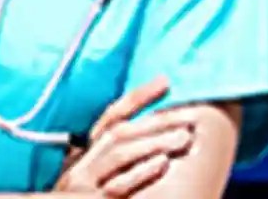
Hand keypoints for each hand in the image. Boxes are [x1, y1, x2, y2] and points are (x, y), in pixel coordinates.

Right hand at [54, 76, 194, 196]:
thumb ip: (108, 163)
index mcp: (82, 157)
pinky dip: (140, 172)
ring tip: (183, 139)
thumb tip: (151, 142)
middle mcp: (79, 167)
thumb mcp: (89, 184)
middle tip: (188, 119)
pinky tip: (162, 164)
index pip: (110, 118)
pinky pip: (116, 186)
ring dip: (154, 143)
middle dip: (155, 123)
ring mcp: (82, 186)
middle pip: (119, 133)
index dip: (138, 98)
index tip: (165, 82)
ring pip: (119, 154)